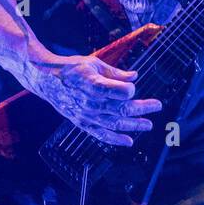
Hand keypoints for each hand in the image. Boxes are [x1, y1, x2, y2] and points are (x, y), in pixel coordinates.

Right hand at [22, 52, 161, 146]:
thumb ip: (115, 73)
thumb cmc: (71, 69)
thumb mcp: (93, 64)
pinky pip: (101, 134)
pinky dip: (116, 139)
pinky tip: (129, 141)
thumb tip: (134, 76)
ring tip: (148, 125)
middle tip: (157, 106)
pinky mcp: (82, 123)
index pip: (120, 92)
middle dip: (142, 108)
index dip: (130, 91)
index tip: (133, 87)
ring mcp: (86, 115)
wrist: (46, 81)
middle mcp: (90, 102)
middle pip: (122, 109)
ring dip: (134, 125)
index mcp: (93, 83)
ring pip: (115, 124)